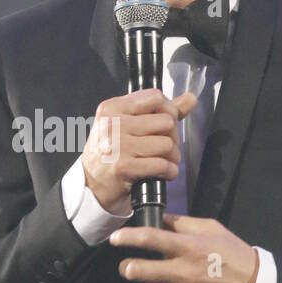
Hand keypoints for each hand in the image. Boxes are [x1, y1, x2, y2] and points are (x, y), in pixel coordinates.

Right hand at [81, 89, 197, 212]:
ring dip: (172, 157)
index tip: (166, 123)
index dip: (169, 110)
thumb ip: (160, 111)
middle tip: (166, 147)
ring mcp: (117, 146)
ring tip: (165, 161)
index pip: (155, 97)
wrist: (91, 185)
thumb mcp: (127, 125)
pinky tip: (164, 173)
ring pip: (166, 144)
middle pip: (166, 121)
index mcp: (113, 108)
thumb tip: (190, 98)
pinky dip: (169, 171)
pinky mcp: (123, 167)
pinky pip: (161, 164)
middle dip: (173, 137)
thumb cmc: (112, 152)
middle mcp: (113, 124)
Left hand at [109, 213, 258, 282]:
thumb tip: (158, 219)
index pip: (150, 239)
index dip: (128, 237)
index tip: (115, 238)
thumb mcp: (211, 229)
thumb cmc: (231, 253)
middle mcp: (183, 272)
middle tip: (129, 265)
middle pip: (139, 271)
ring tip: (147, 281)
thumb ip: (183, 223)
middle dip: (127, 267)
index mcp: (189, 247)